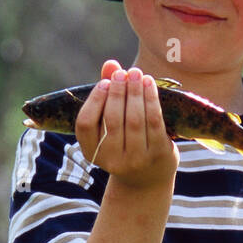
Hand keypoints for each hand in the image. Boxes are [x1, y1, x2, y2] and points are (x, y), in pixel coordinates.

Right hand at [74, 60, 178, 190]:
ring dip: (136, 92)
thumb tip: (110, 63)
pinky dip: (151, 100)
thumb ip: (108, 95)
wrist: (147, 179)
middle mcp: (112, 160)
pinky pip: (153, 123)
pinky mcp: (157, 155)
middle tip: (123, 73)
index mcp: (92, 153)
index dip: (95, 100)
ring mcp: (136, 160)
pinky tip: (149, 85)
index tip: (105, 83)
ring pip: (134, 120)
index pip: (85, 124)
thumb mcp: (110, 126)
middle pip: (112, 119)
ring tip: (137, 73)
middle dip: (118, 92)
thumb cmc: (125, 144)